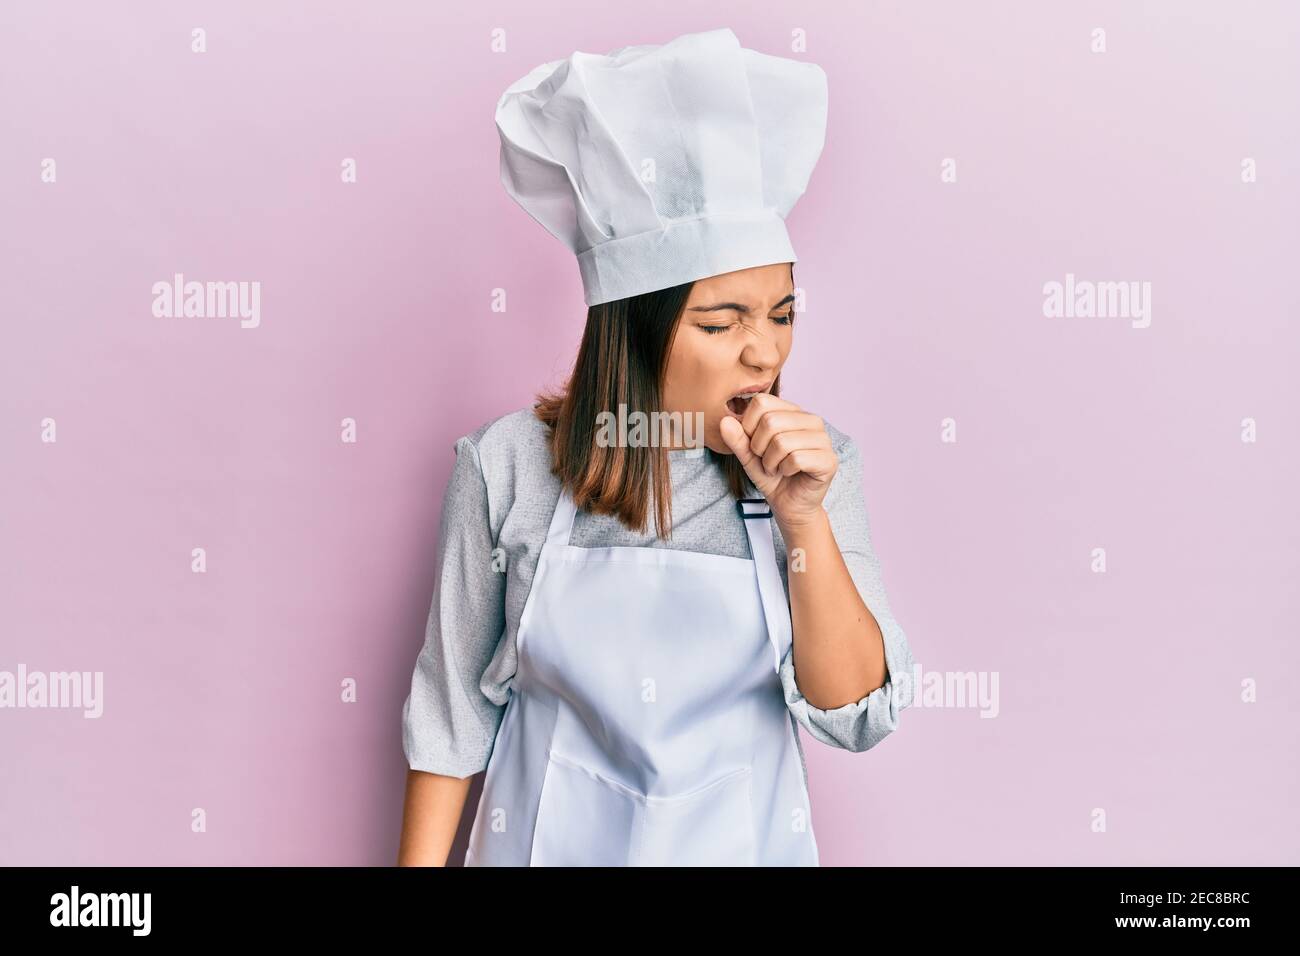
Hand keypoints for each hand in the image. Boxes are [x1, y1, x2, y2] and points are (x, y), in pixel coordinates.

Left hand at [718, 392, 836, 530]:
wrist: (789, 505)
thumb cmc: (771, 476)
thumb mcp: (748, 456)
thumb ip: (737, 438)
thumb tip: (725, 421)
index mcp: (792, 411)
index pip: (761, 402)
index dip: (748, 426)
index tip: (754, 445)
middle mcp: (811, 420)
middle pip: (771, 421)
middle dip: (759, 447)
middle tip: (766, 460)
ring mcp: (823, 439)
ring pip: (782, 442)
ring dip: (771, 462)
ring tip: (777, 468)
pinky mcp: (829, 459)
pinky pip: (796, 459)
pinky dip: (785, 470)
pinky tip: (790, 474)